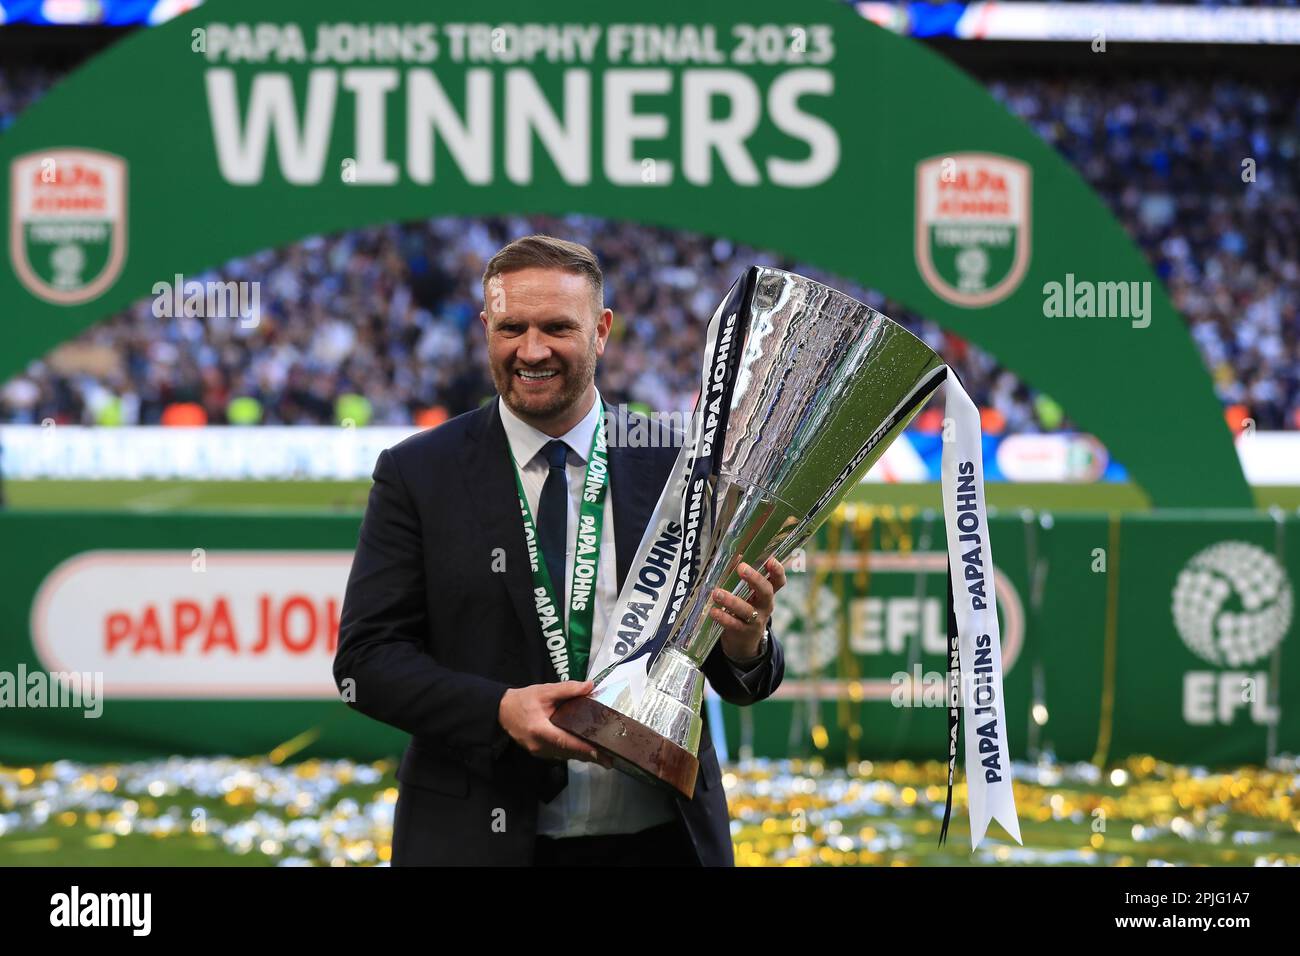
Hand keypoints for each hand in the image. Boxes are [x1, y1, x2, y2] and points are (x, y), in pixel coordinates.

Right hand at [498, 680, 612, 766]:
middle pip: (569, 753)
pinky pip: (560, 755)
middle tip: (610, 759)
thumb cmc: (522, 700)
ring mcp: (539, 752)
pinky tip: (585, 751)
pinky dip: (573, 753)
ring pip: (565, 756)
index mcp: (540, 730)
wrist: (501, 711)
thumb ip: (567, 689)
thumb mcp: (544, 691)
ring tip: (603, 757)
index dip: (584, 748)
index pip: (566, 742)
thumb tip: (590, 686)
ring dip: (583, 757)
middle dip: (589, 756)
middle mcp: (540, 746)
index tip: (600, 753)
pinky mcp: (539, 752)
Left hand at [710, 555, 786, 660]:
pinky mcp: (743, 632)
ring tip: (716, 593)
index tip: (771, 560)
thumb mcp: (747, 594)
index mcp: (767, 594)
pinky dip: (723, 618)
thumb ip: (742, 577)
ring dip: (732, 600)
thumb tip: (734, 556)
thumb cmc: (744, 609)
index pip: (778, 581)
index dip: (777, 571)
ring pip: (747, 610)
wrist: (744, 643)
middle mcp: (765, 606)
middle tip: (742, 568)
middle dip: (755, 579)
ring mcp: (756, 620)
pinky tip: (714, 612)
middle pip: (766, 592)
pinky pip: (734, 624)